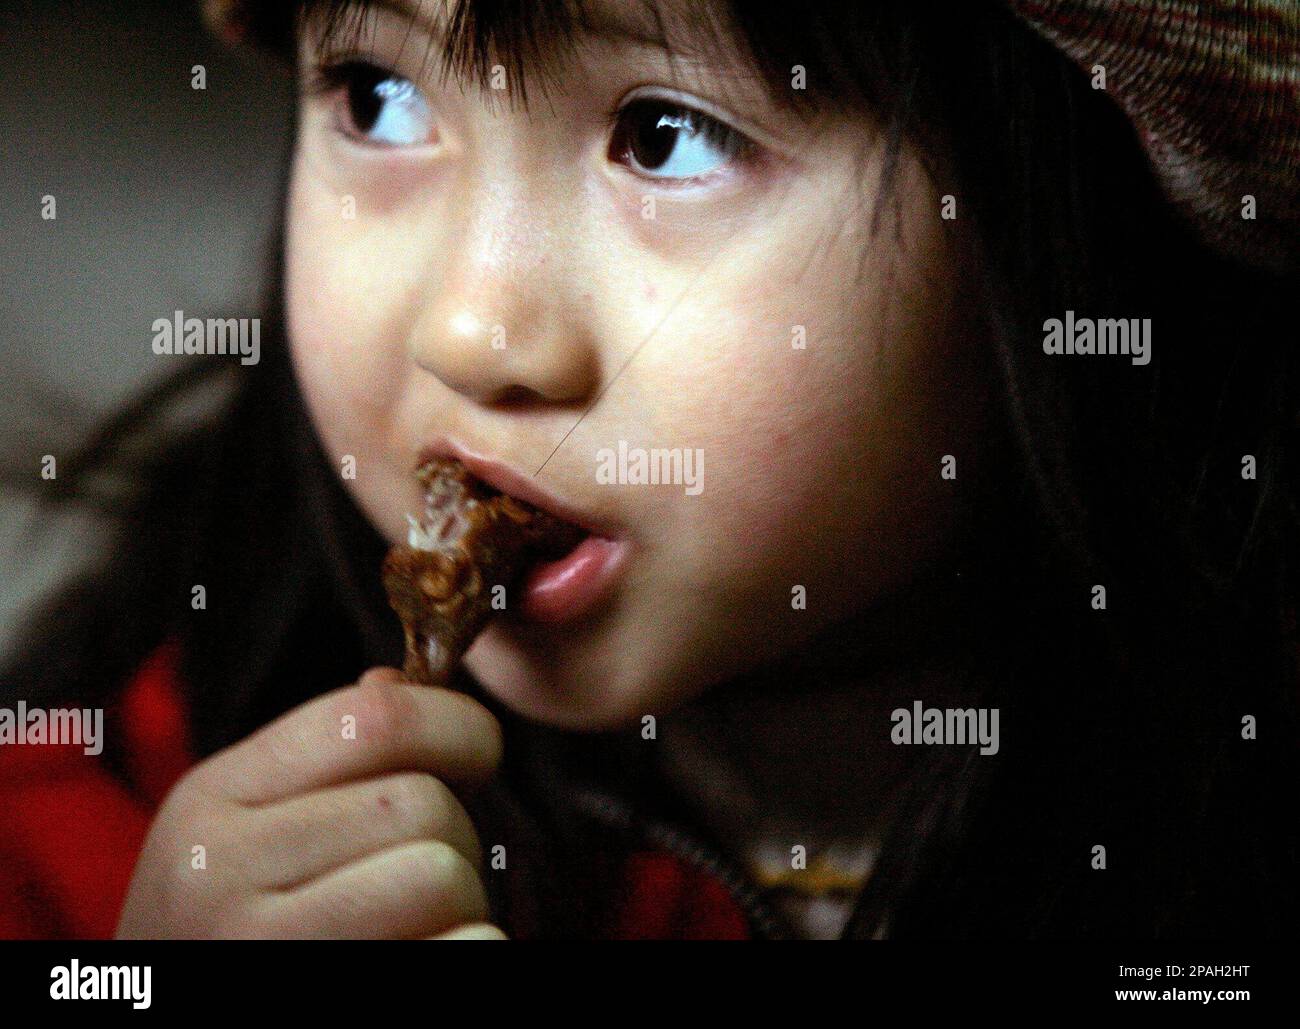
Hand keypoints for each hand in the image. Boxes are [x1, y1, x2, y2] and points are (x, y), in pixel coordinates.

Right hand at [115, 667, 506, 938]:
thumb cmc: (219, 929)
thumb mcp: (235, 829)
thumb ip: (319, 759)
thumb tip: (399, 684)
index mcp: (213, 797)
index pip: (371, 719)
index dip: (455, 724)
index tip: (478, 752)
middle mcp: (217, 869)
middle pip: (421, 804)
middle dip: (454, 835)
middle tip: (424, 874)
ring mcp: (258, 949)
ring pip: (442, 877)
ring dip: (460, 902)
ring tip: (413, 924)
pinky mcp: (317, 1001)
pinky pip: (463, 948)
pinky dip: (470, 948)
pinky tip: (420, 955)